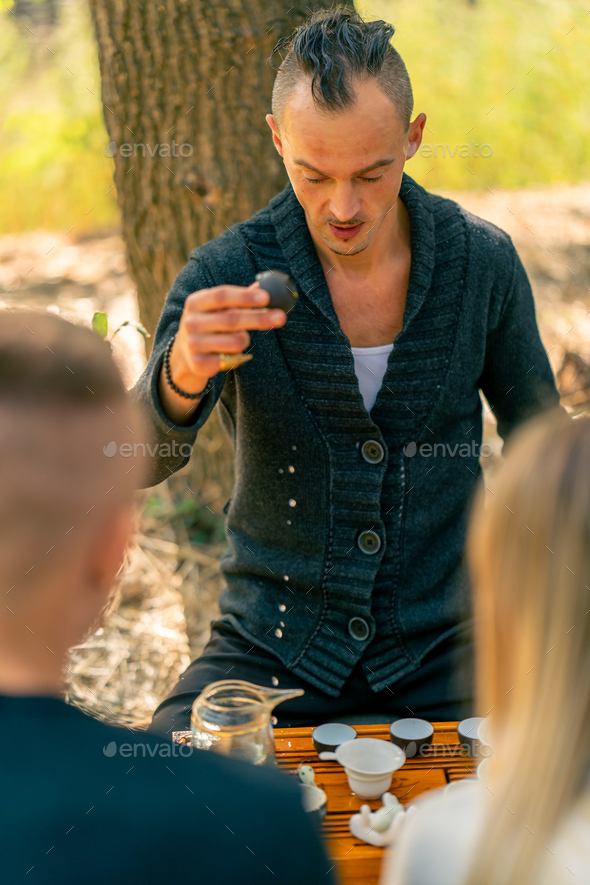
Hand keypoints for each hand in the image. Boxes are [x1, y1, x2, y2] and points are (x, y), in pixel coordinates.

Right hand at [159, 283, 285, 423]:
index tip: (266, 298)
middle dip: (259, 318)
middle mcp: (191, 322)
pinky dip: (237, 357)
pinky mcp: (199, 364)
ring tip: (239, 339)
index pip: (222, 296)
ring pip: (235, 342)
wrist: (184, 355)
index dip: (245, 297)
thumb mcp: (218, 309)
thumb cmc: (210, 325)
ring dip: (246, 340)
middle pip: (232, 319)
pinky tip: (228, 354)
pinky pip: (231, 360)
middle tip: (281, 317)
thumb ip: (240, 298)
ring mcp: (193, 344)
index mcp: (196, 302)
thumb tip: (264, 286)